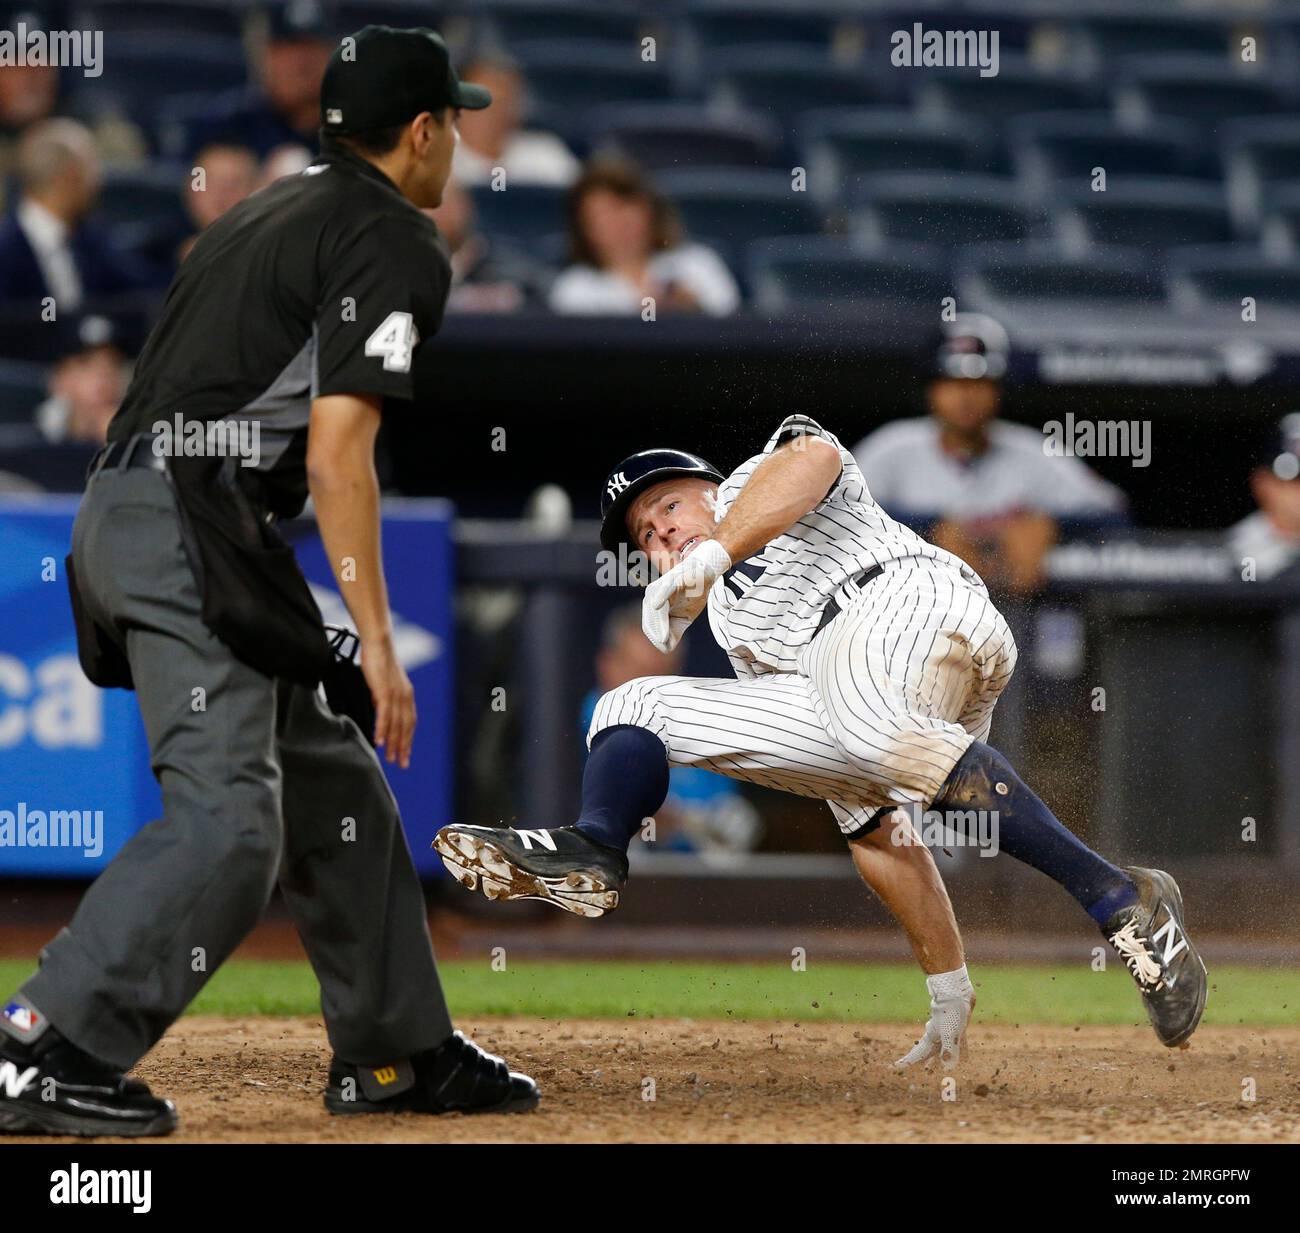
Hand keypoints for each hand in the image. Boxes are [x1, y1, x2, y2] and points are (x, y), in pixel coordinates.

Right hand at [360, 634, 415, 767]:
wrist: (378, 642)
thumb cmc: (377, 660)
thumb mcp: (382, 683)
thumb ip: (382, 698)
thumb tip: (378, 711)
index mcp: (406, 695)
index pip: (409, 722)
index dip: (407, 740)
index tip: (404, 755)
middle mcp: (405, 696)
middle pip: (406, 727)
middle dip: (404, 747)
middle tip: (401, 764)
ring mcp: (396, 694)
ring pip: (397, 724)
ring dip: (394, 743)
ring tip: (390, 758)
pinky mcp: (385, 690)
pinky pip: (385, 714)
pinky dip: (383, 729)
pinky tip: (380, 742)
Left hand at [642, 539, 730, 652]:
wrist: (705, 573)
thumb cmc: (693, 595)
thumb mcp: (684, 618)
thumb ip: (675, 632)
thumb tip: (667, 649)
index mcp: (654, 604)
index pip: (649, 625)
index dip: (654, 639)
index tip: (663, 649)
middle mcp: (652, 595)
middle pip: (649, 620)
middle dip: (655, 635)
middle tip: (663, 646)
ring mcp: (660, 588)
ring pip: (655, 611)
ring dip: (658, 625)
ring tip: (663, 638)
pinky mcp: (671, 580)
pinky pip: (663, 592)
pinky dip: (660, 600)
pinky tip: (657, 608)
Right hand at [895, 969, 974, 1070]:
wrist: (957, 992)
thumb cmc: (950, 1012)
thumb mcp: (949, 1033)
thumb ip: (948, 1049)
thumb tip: (947, 1067)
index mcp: (931, 1036)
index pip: (917, 1052)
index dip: (907, 1061)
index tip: (894, 1067)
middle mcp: (937, 1034)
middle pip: (930, 1051)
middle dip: (926, 1061)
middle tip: (925, 1071)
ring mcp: (947, 1030)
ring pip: (944, 1047)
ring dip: (943, 1057)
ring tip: (943, 1067)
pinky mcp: (957, 1027)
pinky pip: (957, 1043)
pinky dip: (959, 1051)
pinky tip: (963, 1054)